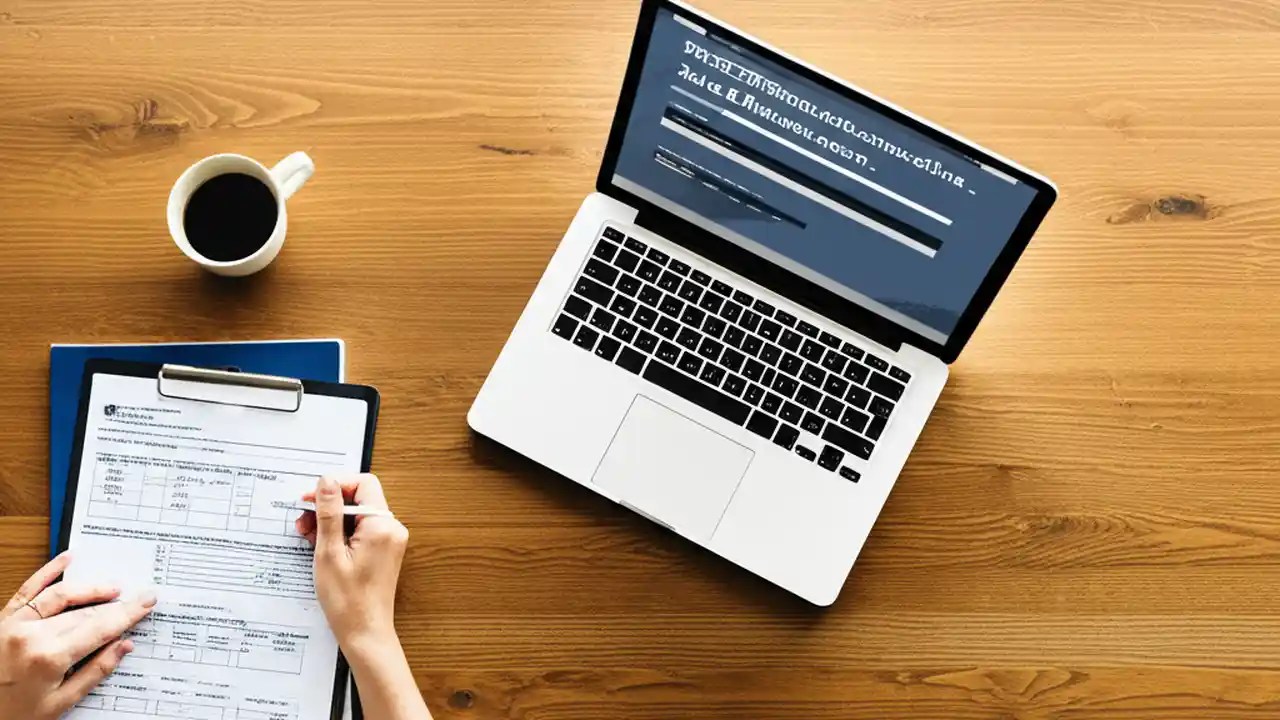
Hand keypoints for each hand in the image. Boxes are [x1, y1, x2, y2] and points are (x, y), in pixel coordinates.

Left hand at [0, 552, 155, 719]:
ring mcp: (14, 624)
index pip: (100, 628)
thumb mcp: (60, 704)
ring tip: (112, 587)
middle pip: (84, 613)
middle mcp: (31, 636)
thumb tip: (123, 646)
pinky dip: (47, 571)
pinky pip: (28, 589)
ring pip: (60, 595)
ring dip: (89, 588)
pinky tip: (66, 558)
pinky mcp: (2, 619)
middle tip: (137, 597)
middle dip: (115, 605)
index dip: (128, 614)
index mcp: (49, 658)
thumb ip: (94, 672)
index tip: (146, 601)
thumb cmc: (14, 714)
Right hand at [296, 474, 409, 649]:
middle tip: (303, 520)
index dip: (335, 485)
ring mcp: (388, 540)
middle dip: (328, 506)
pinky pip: (360, 531)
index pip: (363, 484)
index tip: (310, 497)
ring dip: (330, 521)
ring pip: (356, 515)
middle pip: (359, 499)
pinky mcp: (382, 551)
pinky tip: (320, 545)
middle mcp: (391, 529)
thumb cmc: (347, 600)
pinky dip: (339, 533)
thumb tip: (327, 481)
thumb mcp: (329, 552)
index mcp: (382, 526)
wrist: (365, 633)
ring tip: (306, 535)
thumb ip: (328, 513)